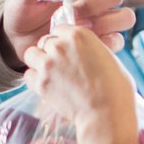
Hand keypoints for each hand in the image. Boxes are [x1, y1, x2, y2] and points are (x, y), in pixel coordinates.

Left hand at [0, 0, 133, 67]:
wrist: (16, 39)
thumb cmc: (22, 10)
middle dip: (93, 3)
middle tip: (70, 13)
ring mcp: (101, 20)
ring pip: (124, 16)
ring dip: (105, 22)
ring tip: (78, 28)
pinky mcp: (100, 41)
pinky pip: (117, 41)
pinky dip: (106, 42)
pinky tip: (85, 43)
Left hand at [23, 24, 136, 138]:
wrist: (106, 113)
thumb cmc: (115, 89)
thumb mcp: (107, 58)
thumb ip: (90, 49)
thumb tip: (83, 52)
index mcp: (79, 35)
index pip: (59, 30)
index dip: (62, 41)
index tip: (67, 52)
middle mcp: (60, 45)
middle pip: (44, 41)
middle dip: (50, 52)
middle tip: (60, 66)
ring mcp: (48, 63)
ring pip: (31, 55)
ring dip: (38, 63)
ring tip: (50, 75)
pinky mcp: (40, 82)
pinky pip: (28, 76)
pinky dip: (35, 81)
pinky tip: (47, 87)